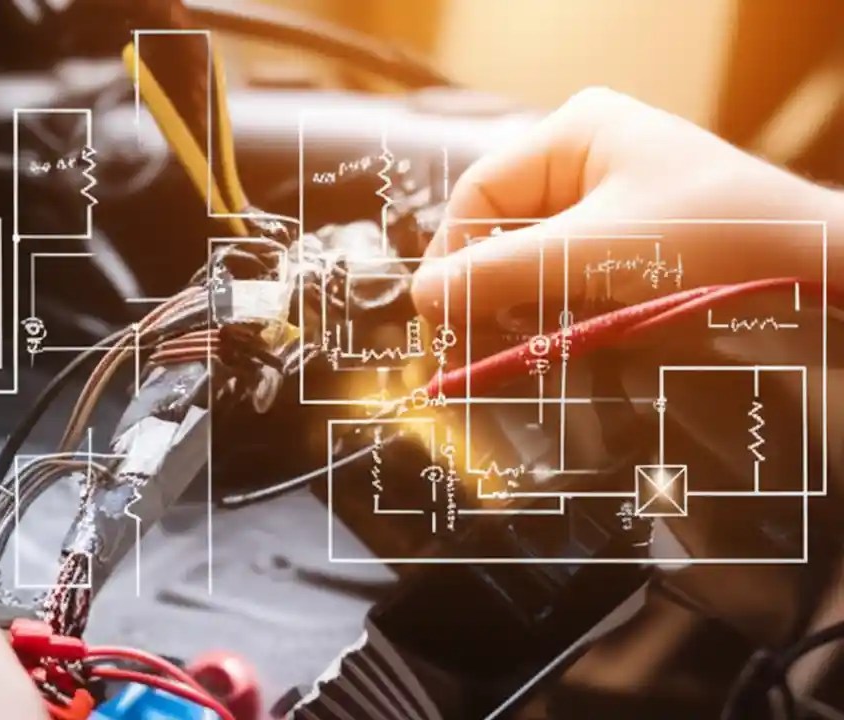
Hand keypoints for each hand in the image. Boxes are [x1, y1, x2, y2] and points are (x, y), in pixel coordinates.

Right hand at [411, 87, 837, 319]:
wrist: (822, 273)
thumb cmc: (712, 244)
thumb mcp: (594, 254)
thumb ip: (499, 274)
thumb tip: (420, 298)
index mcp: (576, 132)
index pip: (480, 193)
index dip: (450, 256)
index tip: (436, 318)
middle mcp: (590, 159)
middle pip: (504, 226)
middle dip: (483, 285)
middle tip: (464, 345)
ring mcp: (616, 202)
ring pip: (534, 257)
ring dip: (516, 305)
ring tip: (501, 353)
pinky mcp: (637, 246)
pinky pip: (571, 277)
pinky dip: (552, 311)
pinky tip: (545, 346)